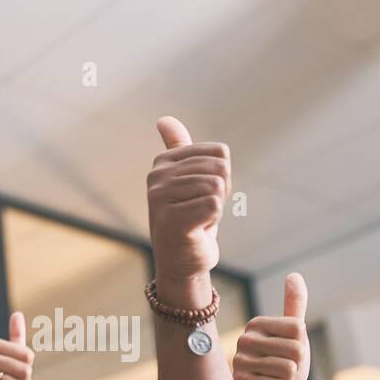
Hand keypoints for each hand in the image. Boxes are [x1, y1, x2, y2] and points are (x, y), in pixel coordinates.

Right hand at [147, 116, 229, 299]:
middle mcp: (157, 176)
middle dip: (221, 193)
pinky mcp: (172, 218)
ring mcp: (161, 197)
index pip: (220, 153)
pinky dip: (213, 221)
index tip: (203, 193)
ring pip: (216, 187)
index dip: (222, 175)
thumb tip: (163, 119)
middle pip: (220, 169)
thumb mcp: (187, 179)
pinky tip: (197, 229)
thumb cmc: (189, 218)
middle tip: (202, 210)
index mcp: (163, 162)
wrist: (181, 261)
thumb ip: (178, 148)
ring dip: (216, 208)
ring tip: (198, 219)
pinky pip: (214, 205)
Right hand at [234, 273, 309, 379]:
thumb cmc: (279, 363)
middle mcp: (245, 339)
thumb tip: (294, 274)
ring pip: (289, 370)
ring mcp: (240, 362)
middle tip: (282, 370)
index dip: (301, 345)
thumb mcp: (291, 336)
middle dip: (297, 366)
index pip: (298, 329)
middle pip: (296, 351)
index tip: (286, 352)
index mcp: (256, 324)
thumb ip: (294, 305)